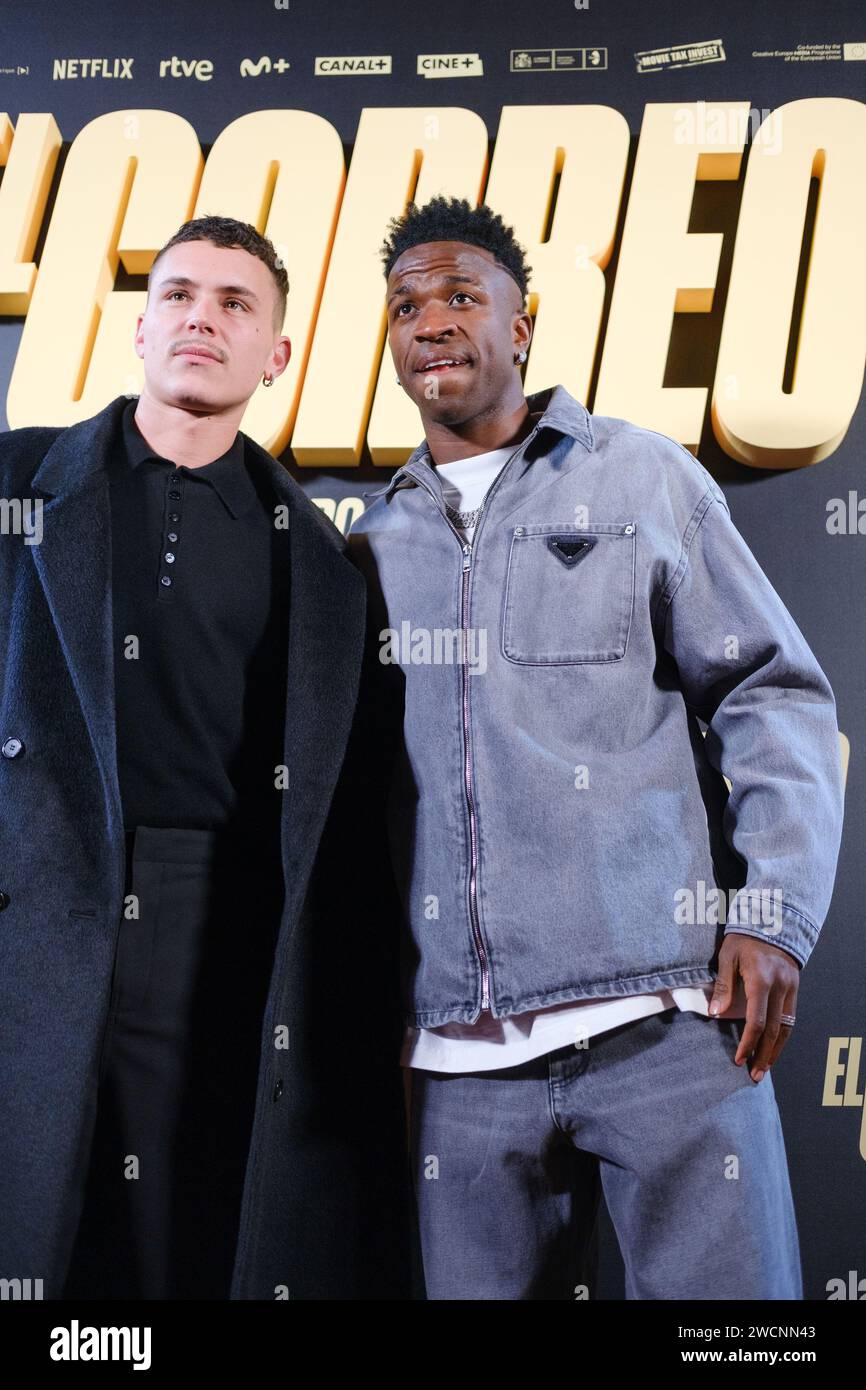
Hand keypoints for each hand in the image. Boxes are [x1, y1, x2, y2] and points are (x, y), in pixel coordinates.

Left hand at [708, 934, 799, 1081]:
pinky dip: (783, 1036)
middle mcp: (780, 987)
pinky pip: (791, 1018)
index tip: (739, 1059)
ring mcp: (790, 988)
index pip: (757, 1021)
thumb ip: (723, 986)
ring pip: (786, 1027)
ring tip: (764, 1068)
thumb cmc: (743, 939)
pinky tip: (774, 1048)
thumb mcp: (727, 957)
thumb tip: (714, 1014)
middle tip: (754, 1075)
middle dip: (763, 1055)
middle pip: (774, 1030)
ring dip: (776, 1050)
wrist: (770, 920)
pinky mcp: (795, 989)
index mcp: (761, 979)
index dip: (748, 1043)